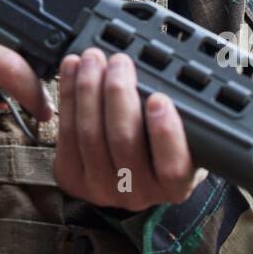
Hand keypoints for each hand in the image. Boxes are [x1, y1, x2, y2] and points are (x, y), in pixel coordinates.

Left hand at [54, 48, 203, 211]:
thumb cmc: (162, 145)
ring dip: (88, 88)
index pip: (172, 166)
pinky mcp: (71, 177)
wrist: (131, 171)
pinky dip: (68, 95)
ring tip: (92, 59)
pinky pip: (66, 132)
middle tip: (119, 62)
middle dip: (118, 93)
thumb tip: (160, 77)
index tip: (159, 98)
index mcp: (174, 186)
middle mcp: (138, 194)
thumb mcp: (186, 138)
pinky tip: (72, 70)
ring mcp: (100, 189)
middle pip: (123, 141)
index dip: (165, 132)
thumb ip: (180, 119)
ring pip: (90, 134)